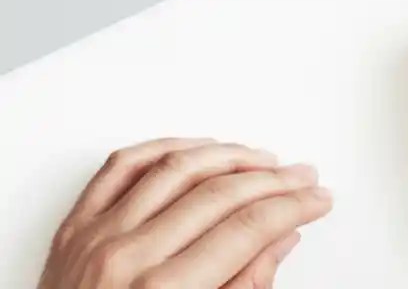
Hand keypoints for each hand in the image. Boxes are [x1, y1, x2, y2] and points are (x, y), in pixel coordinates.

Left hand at [40, 138, 332, 287]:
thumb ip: (243, 287)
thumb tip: (279, 240)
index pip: (248, 227)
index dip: (293, 206)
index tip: (317, 200)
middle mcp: (126, 257)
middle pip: (219, 193)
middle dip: (274, 180)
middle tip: (302, 177)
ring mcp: (95, 236)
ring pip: (176, 167)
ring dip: (229, 155)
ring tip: (261, 159)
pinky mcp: (73, 227)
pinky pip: (122, 166)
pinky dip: (165, 148)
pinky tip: (197, 149)